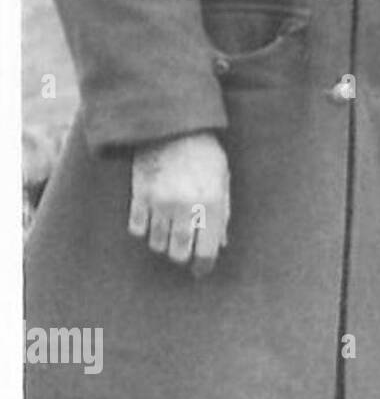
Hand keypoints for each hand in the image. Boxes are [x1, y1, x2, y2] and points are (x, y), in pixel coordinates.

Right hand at [129, 132, 229, 276]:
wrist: (171, 127)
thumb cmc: (204, 153)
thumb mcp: (222, 180)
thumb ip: (223, 214)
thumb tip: (221, 244)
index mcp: (211, 204)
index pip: (206, 251)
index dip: (203, 266)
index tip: (200, 271)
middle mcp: (186, 208)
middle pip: (178, 253)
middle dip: (181, 256)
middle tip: (183, 251)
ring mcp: (160, 203)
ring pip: (156, 243)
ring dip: (163, 243)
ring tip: (168, 233)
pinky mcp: (139, 196)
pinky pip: (137, 228)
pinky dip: (144, 230)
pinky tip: (151, 221)